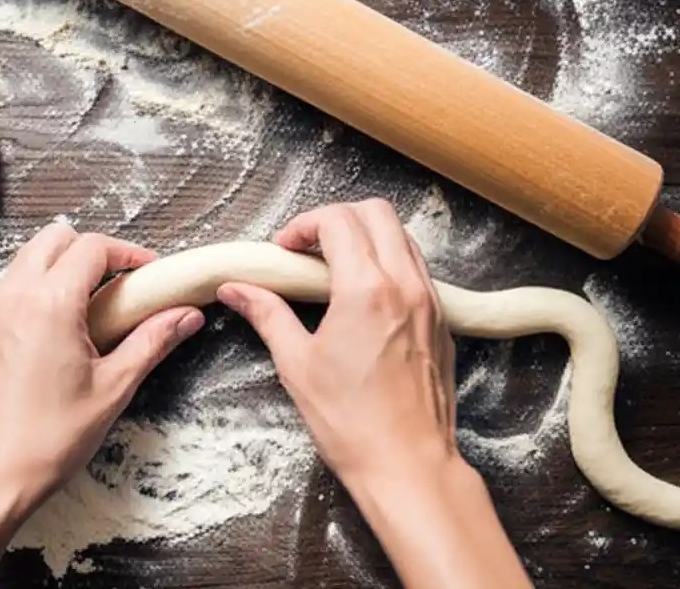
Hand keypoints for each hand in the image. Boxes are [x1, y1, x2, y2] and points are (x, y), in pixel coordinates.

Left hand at [0, 223, 203, 587]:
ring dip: (66, 265)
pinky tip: (67, 328)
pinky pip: (15, 285)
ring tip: (99, 307)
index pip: (93, 248)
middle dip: (95, 251)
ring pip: (31, 257)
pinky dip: (43, 286)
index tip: (151, 274)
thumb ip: (152, 342)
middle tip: (126, 284)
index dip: (129, 253)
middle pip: (56, 238)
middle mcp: (14, 295)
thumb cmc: (45, 441)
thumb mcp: (112, 389)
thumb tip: (185, 316)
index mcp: (49, 302)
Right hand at [218, 199, 529, 588]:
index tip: (284, 250)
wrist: (408, 466)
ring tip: (334, 271)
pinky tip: (364, 298)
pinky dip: (390, 265)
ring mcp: (431, 302)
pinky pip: (418, 270)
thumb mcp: (296, 365)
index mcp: (366, 290)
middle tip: (308, 249)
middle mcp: (405, 285)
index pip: (338, 221)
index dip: (304, 225)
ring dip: (367, 238)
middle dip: (337, 219)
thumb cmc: (351, 423)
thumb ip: (267, 314)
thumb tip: (236, 289)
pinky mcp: (443, 322)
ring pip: (403, 237)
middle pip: (377, 212)